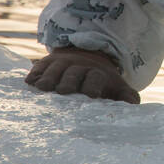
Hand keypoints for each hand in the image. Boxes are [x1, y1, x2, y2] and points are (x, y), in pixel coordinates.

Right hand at [25, 48, 140, 103]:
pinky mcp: (45, 63)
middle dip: (68, 81)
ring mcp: (61, 64)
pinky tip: (29, 82)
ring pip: (55, 69)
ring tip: (42, 87)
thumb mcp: (116, 87)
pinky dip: (34, 73)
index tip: (91, 95)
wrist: (85, 57)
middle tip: (63, 91)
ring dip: (49, 77)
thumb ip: (126, 97)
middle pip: (73, 73)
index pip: (95, 78)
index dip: (93, 85)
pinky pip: (39, 66)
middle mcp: (78, 67)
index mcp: (96, 74)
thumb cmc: (101, 81)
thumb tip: (134, 106)